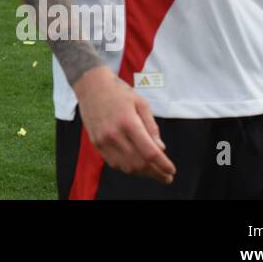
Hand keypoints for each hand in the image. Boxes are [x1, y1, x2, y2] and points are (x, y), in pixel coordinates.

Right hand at [74, 66, 175, 183]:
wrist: (90, 85)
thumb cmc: (118, 91)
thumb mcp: (141, 103)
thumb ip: (152, 127)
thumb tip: (161, 148)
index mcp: (128, 122)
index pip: (149, 152)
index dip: (163, 165)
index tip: (171, 170)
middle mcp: (114, 134)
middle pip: (139, 164)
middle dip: (155, 173)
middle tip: (166, 176)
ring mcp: (103, 140)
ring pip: (126, 167)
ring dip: (142, 173)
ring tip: (153, 172)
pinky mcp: (96, 143)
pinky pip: (114, 163)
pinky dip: (127, 168)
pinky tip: (136, 165)